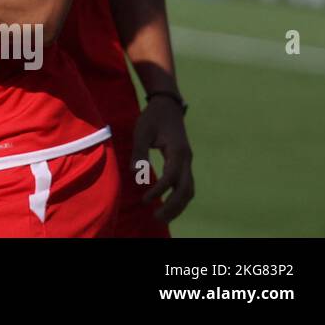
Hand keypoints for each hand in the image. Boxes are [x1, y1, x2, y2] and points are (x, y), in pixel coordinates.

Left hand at [134, 94, 194, 221]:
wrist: (167, 106)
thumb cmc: (153, 117)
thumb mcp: (142, 131)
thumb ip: (139, 152)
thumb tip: (135, 173)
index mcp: (178, 151)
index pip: (171, 177)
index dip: (159, 190)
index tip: (145, 200)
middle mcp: (187, 159)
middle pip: (186, 189)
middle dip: (173, 206)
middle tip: (157, 218)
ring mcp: (188, 162)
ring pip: (189, 190)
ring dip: (178, 205)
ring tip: (162, 217)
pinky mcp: (184, 163)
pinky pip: (186, 185)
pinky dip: (179, 198)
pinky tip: (168, 205)